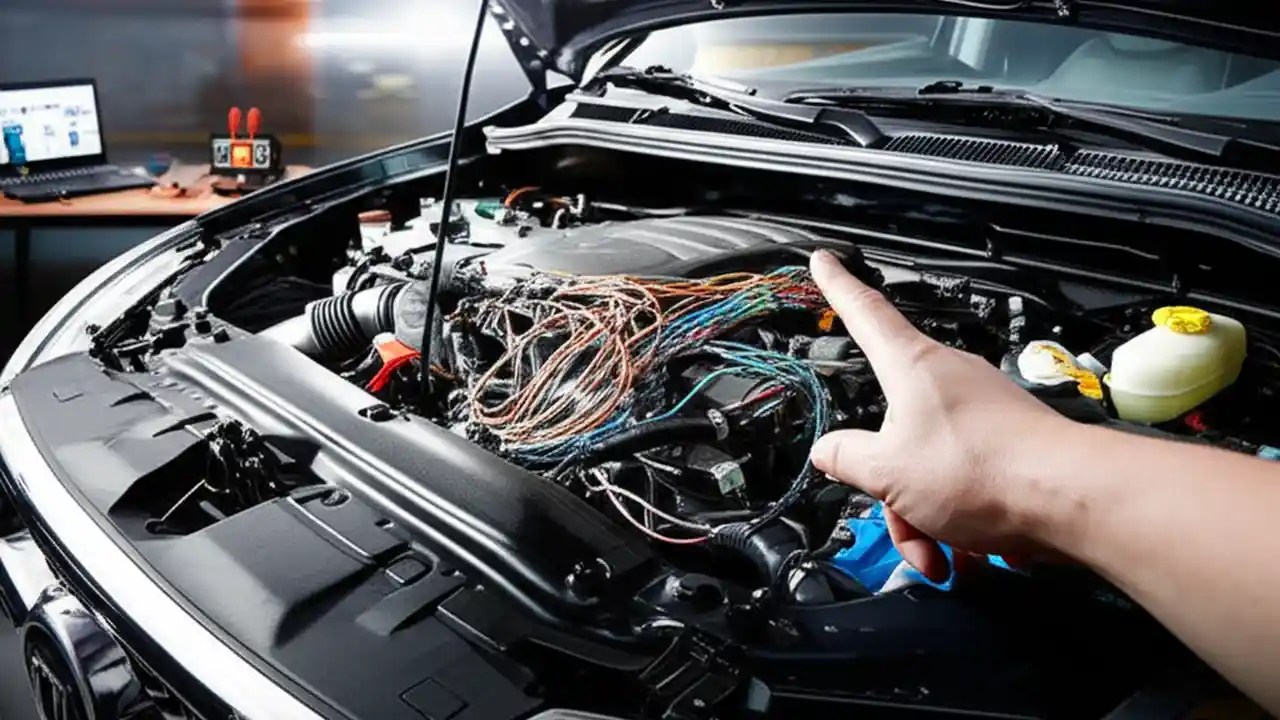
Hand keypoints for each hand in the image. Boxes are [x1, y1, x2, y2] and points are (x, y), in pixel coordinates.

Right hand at [809, 250, 1074, 580]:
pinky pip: (965, 478)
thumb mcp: (889, 472)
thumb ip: (847, 459)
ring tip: (939, 553)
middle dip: (890, 489)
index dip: (838, 286)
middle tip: (899, 524)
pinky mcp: (1011, 442)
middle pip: (892, 429)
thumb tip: (828, 451)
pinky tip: (968, 551)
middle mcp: (948, 379)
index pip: (864, 313)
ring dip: (924, 515)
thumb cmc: (982, 470)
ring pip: (927, 463)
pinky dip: (959, 518)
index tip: (824, 259)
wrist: (1071, 499)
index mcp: (911, 368)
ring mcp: (983, 410)